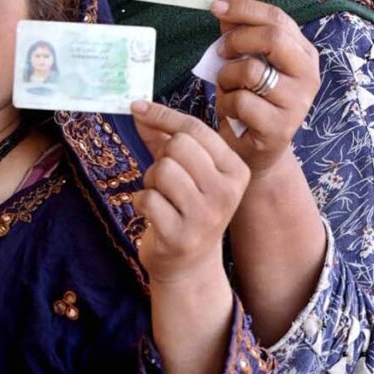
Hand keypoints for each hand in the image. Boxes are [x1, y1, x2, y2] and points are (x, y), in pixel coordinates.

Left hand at [130, 101, 249, 282]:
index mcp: (235, 170)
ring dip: (151, 181)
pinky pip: (147, 198)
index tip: (137, 107)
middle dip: (161, 158)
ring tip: (161, 198)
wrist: (190, 266)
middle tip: (164, 179)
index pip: (195, 129)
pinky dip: (141, 202)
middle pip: (177, 146)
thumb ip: (164, 136)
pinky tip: (153, 215)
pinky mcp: (181, 236)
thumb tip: (139, 107)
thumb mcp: (187, 171)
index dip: (162, 115)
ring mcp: (206, 216)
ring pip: (162, 170)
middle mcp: (227, 191)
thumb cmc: (186, 208)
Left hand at [212, 0, 319, 173]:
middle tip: (220, 52)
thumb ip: (239, 36)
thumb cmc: (250, 102)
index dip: (245, 8)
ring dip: (227, 77)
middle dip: (236, 40)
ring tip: (228, 89)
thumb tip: (222, 7)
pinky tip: (231, 113)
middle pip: (272, 37)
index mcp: (303, 54)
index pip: (278, 18)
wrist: (256, 151)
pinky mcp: (280, 127)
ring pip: (251, 70)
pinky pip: (241, 101)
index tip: (216, 7)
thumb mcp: (246, 63)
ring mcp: (297, 103)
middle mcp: (308, 75)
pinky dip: (226, 103)